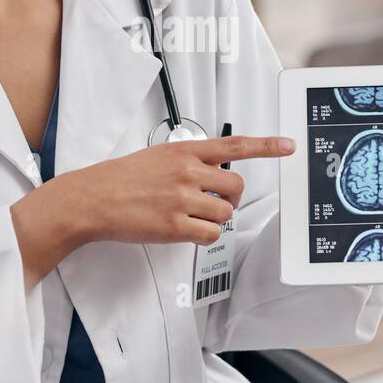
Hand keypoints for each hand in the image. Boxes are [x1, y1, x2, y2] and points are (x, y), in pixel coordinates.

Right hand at [11, 135, 294, 287]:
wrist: (93, 198)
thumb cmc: (122, 178)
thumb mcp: (158, 156)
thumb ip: (188, 161)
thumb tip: (213, 173)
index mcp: (184, 151)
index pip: (234, 145)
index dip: (266, 146)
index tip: (288, 145)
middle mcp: (187, 171)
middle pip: (235, 185)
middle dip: (231, 198)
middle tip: (215, 204)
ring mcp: (182, 198)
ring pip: (224, 213)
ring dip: (214, 219)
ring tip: (190, 217)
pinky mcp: (175, 225)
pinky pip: (211, 235)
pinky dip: (204, 236)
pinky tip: (186, 230)